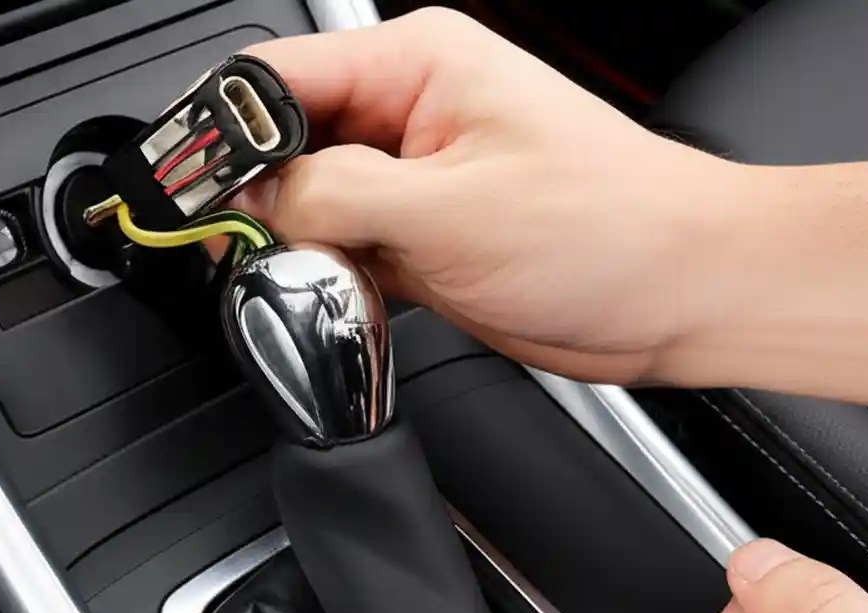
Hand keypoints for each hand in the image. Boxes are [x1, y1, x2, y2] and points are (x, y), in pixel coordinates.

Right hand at [234, 9, 867, 405]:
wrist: (679, 293)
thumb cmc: (611, 227)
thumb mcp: (452, 208)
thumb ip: (336, 196)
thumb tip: (257, 197)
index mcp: (416, 64)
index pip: (277, 76)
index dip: (221, 132)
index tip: (188, 189)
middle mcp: (408, 110)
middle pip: (283, 140)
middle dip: (257, 195)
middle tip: (243, 243)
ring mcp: (413, 175)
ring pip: (307, 199)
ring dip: (297, 241)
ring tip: (326, 270)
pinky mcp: (421, 232)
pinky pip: (343, 244)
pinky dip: (330, 271)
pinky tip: (349, 289)